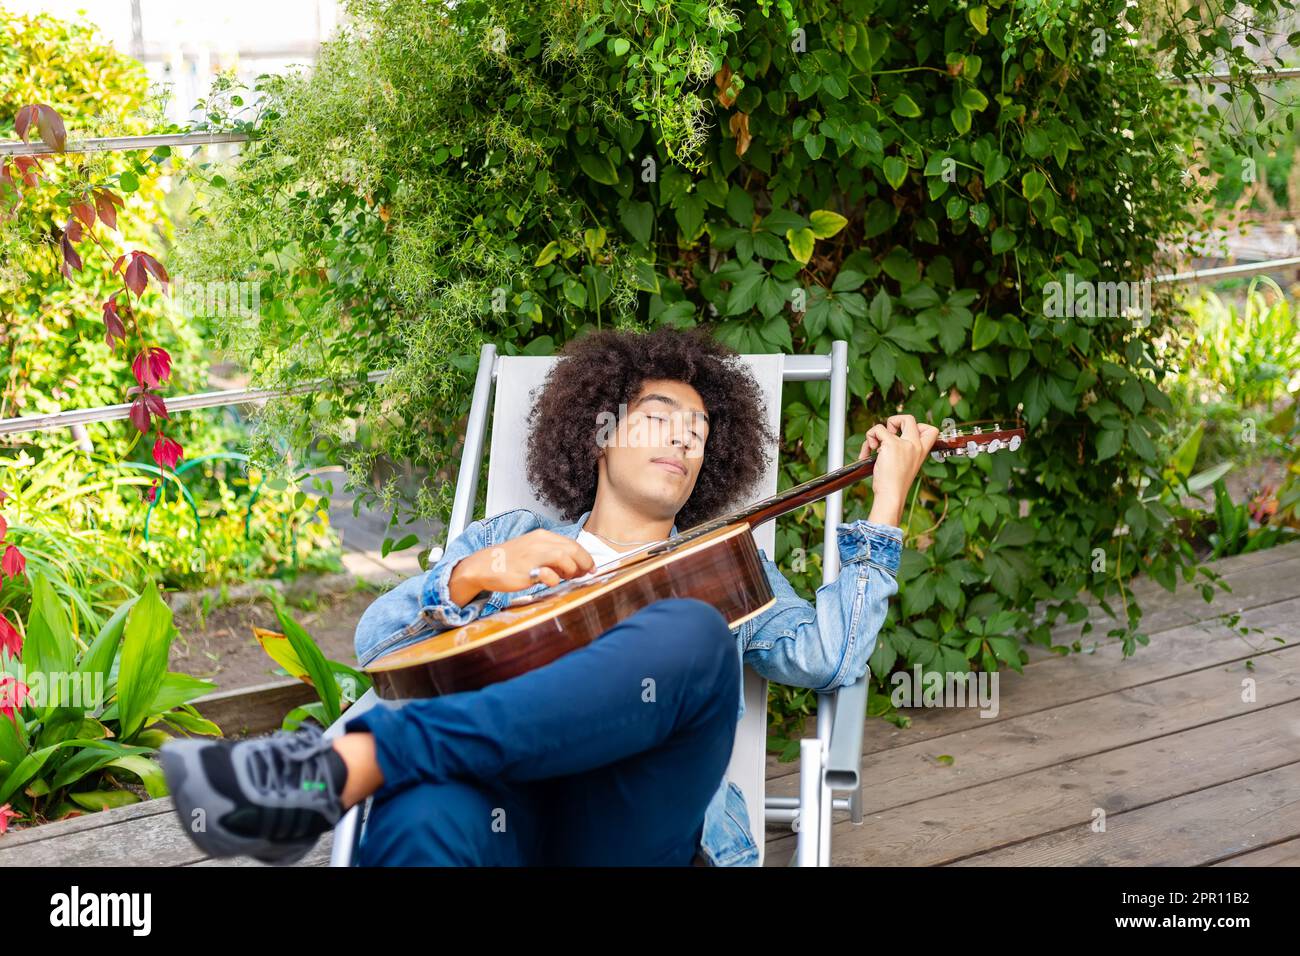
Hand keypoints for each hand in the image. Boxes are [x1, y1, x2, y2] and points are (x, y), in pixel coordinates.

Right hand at [449, 529, 595, 604]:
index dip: (586, 556)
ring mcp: (533, 556)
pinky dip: (554, 579)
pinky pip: (548, 574)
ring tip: (567, 578)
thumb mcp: (532, 550)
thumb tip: (572, 566)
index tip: (591, 567)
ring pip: (564, 558)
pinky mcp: (526, 571)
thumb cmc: (508, 560)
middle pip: (572, 549)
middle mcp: (539, 543)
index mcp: (542, 536)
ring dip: (572, 570)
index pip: (572, 543)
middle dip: (584, 563)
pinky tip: (551, 582)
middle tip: (585, 574)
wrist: (483, 566)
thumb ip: (551, 555)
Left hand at [859, 414, 940, 526]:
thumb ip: (902, 452)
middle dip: (895, 421)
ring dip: (877, 431)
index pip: (931, 430)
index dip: (917, 426)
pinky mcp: (891, 444)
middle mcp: (915, 445)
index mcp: (921, 451)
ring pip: (892, 420)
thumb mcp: (905, 466)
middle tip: (886, 436)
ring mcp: (904, 444)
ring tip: (873, 447)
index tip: (903, 435)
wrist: (891, 495)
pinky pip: (877, 429)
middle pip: (910, 418)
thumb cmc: (895, 485)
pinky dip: (869, 438)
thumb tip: (884, 442)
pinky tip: (867, 452)